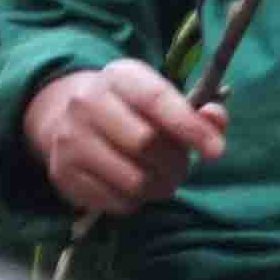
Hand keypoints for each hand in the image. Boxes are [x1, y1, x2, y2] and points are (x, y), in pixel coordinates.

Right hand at [22, 59, 225, 216]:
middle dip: (176, 164)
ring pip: (133, 181)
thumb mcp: (161, 97)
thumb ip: (195, 110)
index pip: (156, 99)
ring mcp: (70, 140)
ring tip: (162, 179)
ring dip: (160, 187)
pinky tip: (134, 187)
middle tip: (181, 167)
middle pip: (146, 144)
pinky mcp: (63, 174)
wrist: (66, 118)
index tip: (216, 151)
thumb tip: (215, 119)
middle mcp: (86, 103)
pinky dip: (136, 201)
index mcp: (119, 77)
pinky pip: (116, 202)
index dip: (191, 127)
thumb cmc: (130, 110)